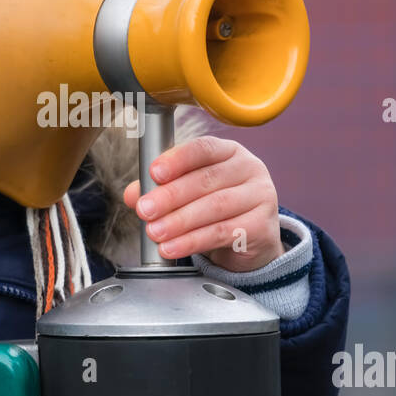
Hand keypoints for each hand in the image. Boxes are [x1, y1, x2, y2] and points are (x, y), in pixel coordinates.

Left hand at [123, 135, 282, 271]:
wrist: (251, 239)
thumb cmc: (218, 208)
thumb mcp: (190, 192)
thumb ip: (160, 188)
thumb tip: (132, 194)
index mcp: (229, 151)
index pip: (203, 148)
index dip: (177, 160)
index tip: (154, 173)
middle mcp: (249, 168)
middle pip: (206, 180)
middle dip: (170, 196)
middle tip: (145, 210)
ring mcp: (261, 196)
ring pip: (214, 207)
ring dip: (179, 222)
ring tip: (154, 232)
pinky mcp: (262, 226)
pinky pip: (222, 233)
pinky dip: (193, 241)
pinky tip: (172, 247)